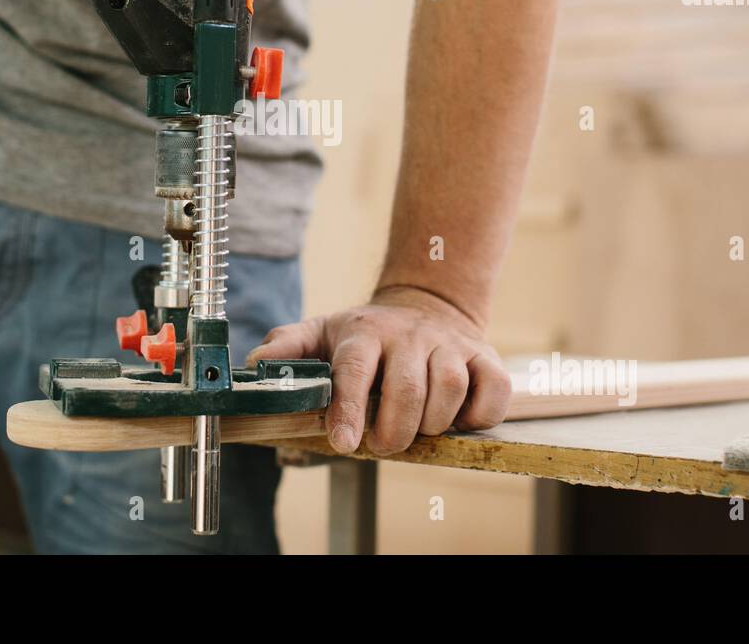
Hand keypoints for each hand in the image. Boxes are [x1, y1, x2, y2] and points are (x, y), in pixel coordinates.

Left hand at [247, 285, 510, 454]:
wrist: (426, 303)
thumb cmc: (368, 335)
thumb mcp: (322, 333)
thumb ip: (288, 348)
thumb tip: (255, 365)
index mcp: (364, 333)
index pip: (355, 370)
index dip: (348, 409)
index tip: (342, 442)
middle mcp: (409, 334)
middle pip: (407, 388)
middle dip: (393, 431)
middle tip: (384, 445)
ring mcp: (450, 343)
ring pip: (449, 388)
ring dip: (434, 423)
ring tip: (418, 428)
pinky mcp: (485, 355)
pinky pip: (493, 390)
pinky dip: (479, 414)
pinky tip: (458, 418)